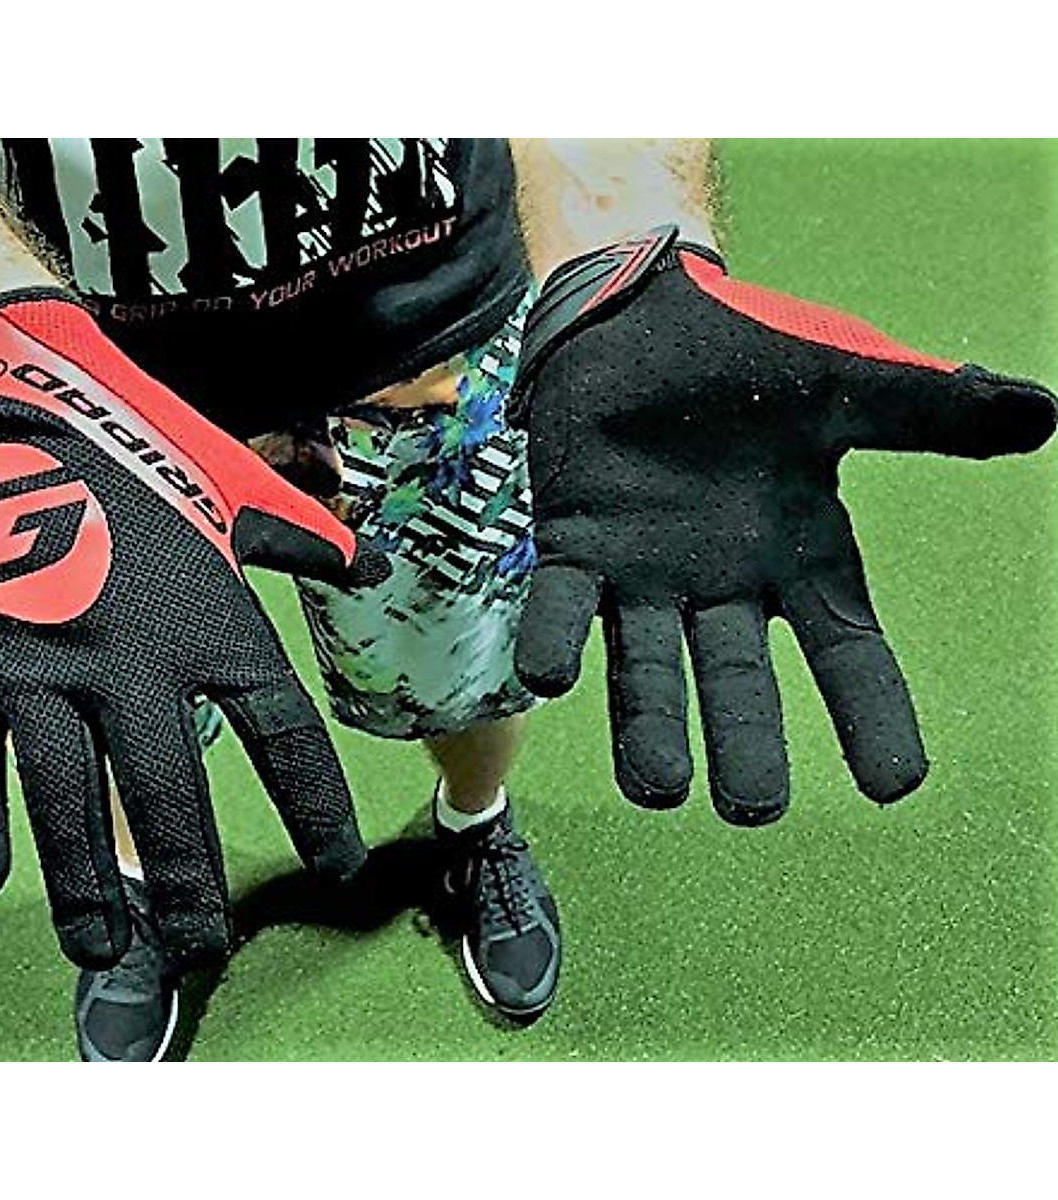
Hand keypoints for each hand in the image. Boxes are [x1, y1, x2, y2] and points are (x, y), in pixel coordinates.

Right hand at [0, 289, 386, 968]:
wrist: (11, 399)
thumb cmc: (138, 444)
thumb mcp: (239, 489)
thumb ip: (311, 541)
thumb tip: (382, 561)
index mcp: (210, 621)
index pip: (283, 738)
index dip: (316, 810)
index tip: (337, 868)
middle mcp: (132, 660)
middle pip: (172, 798)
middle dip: (190, 884)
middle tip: (204, 951)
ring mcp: (41, 666)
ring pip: (66, 802)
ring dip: (86, 885)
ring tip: (104, 950)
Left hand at [512, 228, 1055, 823]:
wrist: (642, 320)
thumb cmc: (743, 360)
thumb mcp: (843, 387)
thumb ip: (925, 413)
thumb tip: (1042, 415)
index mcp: (796, 559)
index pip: (844, 649)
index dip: (870, 713)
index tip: (894, 784)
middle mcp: (719, 585)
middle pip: (737, 680)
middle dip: (743, 741)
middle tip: (750, 809)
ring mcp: (643, 574)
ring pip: (647, 668)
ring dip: (650, 727)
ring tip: (657, 791)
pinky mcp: (575, 545)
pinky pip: (562, 605)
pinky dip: (554, 640)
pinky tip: (551, 679)